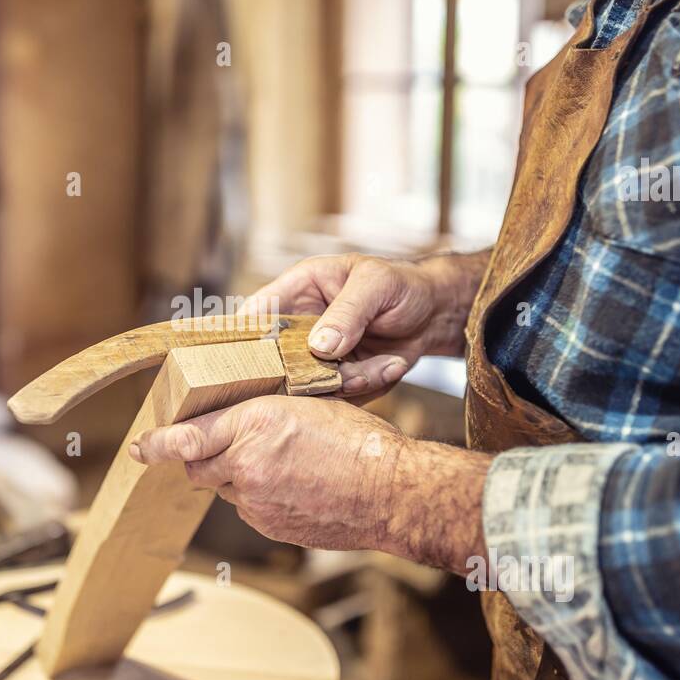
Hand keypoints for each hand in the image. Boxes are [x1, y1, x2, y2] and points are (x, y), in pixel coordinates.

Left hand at [129, 394, 491, 570]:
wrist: (391, 492)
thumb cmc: (359, 442)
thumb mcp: (307, 404)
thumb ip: (262, 413)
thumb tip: (236, 417)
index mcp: (255, 423)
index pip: (187, 436)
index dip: (158, 443)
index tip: (140, 446)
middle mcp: (247, 463)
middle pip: (199, 468)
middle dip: (205, 458)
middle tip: (227, 448)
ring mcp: (256, 501)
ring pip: (226, 489)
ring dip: (238, 477)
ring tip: (281, 466)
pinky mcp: (269, 526)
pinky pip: (250, 509)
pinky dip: (260, 498)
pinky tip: (294, 488)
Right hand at [240, 251, 488, 401]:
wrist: (434, 313)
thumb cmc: (401, 284)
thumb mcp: (377, 285)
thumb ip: (348, 312)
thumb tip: (318, 346)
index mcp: (297, 290)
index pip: (254, 315)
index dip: (245, 340)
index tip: (253, 364)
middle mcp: (299, 327)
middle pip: (275, 361)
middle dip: (308, 374)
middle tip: (345, 372)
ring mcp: (316, 357)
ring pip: (310, 384)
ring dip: (349, 381)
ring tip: (386, 363)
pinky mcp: (337, 379)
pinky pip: (340, 395)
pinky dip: (369, 385)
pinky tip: (393, 364)